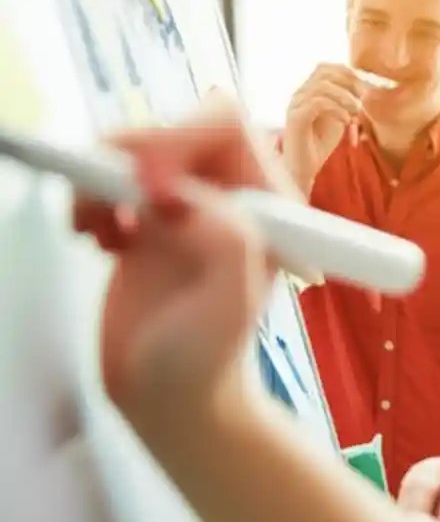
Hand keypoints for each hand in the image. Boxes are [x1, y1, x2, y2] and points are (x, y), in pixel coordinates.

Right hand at [74, 96, 290, 433]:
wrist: (168, 394)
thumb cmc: (206, 357)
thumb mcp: (229, 302)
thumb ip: (225, 240)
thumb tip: (179, 193)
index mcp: (266, 200)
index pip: (225, 126)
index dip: (177, 139)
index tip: (145, 185)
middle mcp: (231, 194)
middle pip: (175, 129)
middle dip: (130, 155)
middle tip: (102, 205)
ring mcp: (188, 204)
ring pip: (138, 150)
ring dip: (103, 177)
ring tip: (94, 228)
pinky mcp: (148, 219)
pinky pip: (113, 178)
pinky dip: (91, 197)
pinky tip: (97, 239)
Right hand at [281, 63, 362, 193]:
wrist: (305, 168)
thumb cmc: (321, 142)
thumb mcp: (340, 116)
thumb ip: (348, 101)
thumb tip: (367, 89)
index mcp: (309, 90)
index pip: (326, 67)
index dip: (348, 73)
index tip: (366, 88)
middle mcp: (300, 94)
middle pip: (323, 71)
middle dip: (349, 81)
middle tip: (363, 97)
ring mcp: (296, 105)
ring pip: (321, 86)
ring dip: (345, 97)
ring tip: (357, 112)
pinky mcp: (295, 119)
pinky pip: (317, 103)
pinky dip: (337, 109)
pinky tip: (346, 121)